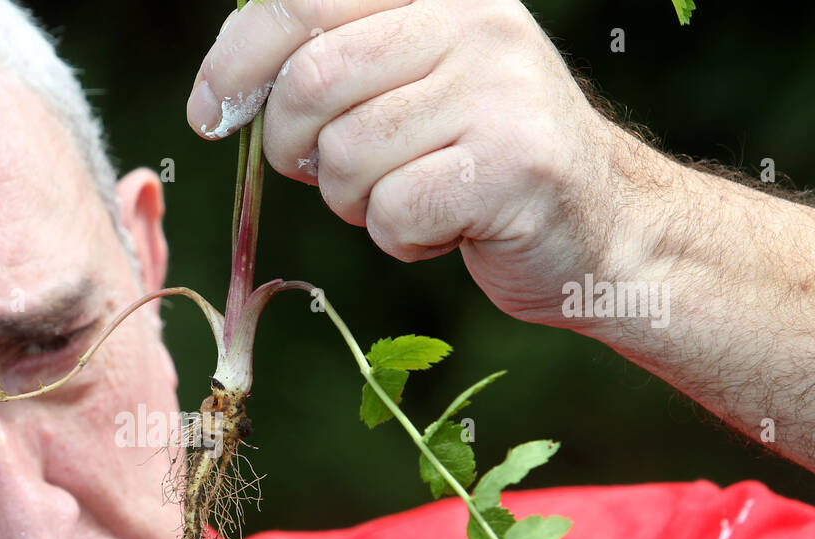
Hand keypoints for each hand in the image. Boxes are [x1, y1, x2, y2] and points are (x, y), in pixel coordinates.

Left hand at [186, 0, 632, 325]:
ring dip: (354, 201)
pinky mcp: (512, 167)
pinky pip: (392, 214)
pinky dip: (398, 239)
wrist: (604, 227)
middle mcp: (475, 24)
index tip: (211, 113)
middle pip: (310, 83)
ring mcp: (500, 91)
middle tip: (324, 172)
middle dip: (291, 146)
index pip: (301, 0)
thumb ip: (334, 63)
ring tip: (408, 196)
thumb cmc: (479, 157)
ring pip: (347, 157)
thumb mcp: (412, 83)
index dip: (235, 60)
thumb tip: (223, 90)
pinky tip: (444, 227)